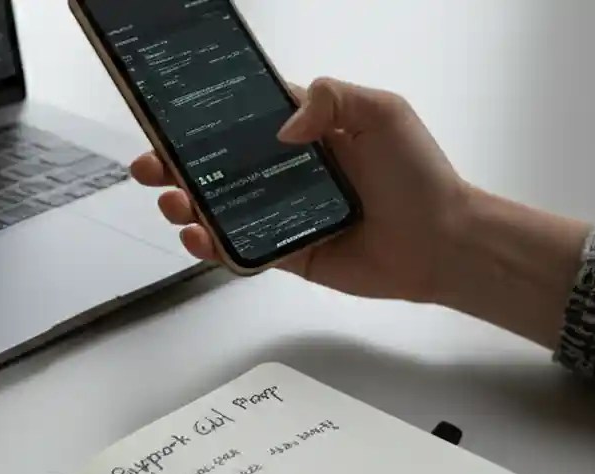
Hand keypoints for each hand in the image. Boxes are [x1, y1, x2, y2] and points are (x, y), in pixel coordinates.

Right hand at [131, 77, 472, 303]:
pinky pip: (238, 251)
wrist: (444, 244)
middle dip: (172, 167)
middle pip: (214, 167)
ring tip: (174, 204)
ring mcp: (280, 214)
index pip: (239, 120)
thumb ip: (331, 98)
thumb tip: (281, 127)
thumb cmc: (421, 177)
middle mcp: (285, 173)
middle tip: (150, 168)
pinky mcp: (285, 253)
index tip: (167, 119)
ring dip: (184, 206)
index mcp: (302, 134)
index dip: (200, 120)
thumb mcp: (383, 112)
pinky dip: (211, 247)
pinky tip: (199, 238)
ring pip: (216, 211)